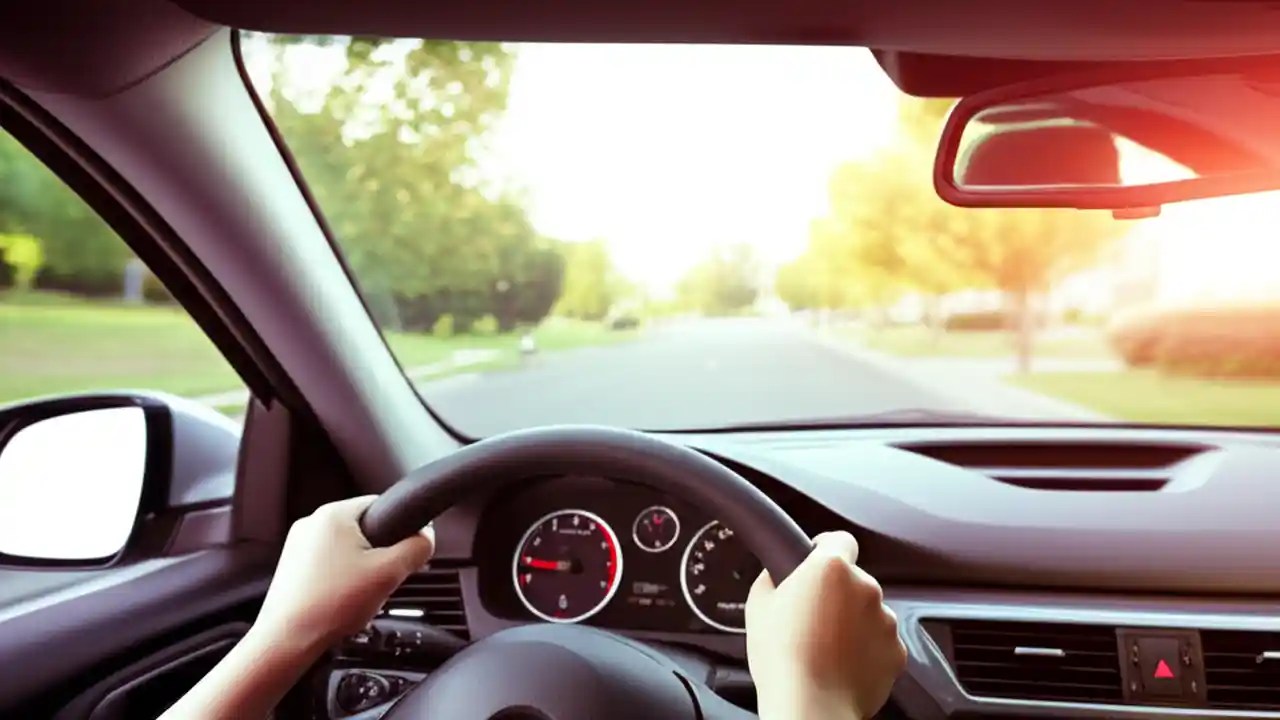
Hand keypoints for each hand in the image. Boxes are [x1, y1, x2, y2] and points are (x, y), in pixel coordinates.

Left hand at [254, 495, 434, 649]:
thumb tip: (426, 537)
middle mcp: (312, 523)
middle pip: (365, 530)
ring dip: (360, 569)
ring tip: (357, 594)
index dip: (400, 532)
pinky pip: (329, 565)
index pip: (382, 506)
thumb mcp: (389, 573)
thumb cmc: (331, 605)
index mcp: (334, 514)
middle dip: (378, 556)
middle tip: (379, 581)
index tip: (402, 557)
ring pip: (348, 549)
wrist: (288, 639)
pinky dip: (341, 580)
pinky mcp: (292, 567)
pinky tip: (340, 600)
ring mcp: (298, 545)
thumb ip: (416, 548)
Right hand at [745, 531, 905, 719]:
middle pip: (853, 581)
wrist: (810, 706)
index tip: (816, 561)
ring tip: (824, 648)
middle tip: (811, 618)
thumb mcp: (759, 604)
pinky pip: (879, 642)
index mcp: (831, 568)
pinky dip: (865, 650)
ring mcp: (885, 620)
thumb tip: (780, 573)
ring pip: (868, 613)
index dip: (826, 549)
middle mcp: (865, 588)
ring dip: (852, 623)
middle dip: (836, 595)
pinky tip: (841, 664)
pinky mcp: (896, 651)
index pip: (840, 539)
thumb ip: (775, 577)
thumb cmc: (782, 658)